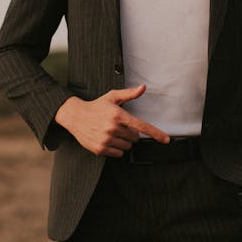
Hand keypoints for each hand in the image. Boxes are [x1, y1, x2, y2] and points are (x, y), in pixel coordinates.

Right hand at [53, 84, 169, 156]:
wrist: (75, 116)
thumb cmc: (97, 106)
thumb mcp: (112, 97)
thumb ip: (129, 94)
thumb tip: (143, 87)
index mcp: (118, 115)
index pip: (141, 126)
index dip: (155, 133)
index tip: (166, 139)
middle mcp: (113, 128)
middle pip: (135, 138)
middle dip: (131, 133)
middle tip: (119, 126)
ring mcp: (106, 139)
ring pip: (127, 147)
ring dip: (123, 141)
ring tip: (112, 132)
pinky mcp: (100, 149)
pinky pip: (118, 154)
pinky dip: (116, 148)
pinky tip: (108, 139)